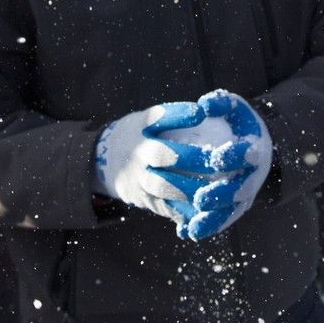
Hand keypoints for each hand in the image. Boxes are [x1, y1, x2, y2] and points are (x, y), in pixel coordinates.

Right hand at [93, 90, 271, 239]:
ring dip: (190, 188)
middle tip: (217, 158)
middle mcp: (138, 152)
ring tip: (216, 189)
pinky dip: (186, 212)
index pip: (158, 117)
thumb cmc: (142, 135)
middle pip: (162, 154)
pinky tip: (207, 211)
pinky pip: (167, 208)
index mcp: (141, 127)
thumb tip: (209, 110)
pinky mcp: (145, 200)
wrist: (106, 162)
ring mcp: (139, 178)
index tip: (201, 112)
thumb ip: (174, 118)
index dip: (179, 114)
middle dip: (191, 157)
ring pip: (163, 186)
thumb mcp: (149, 120)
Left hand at [172, 90, 272, 241]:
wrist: (254, 145)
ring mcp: (245, 195)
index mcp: (255, 151)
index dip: (233, 156)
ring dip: (212, 221)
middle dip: (221, 195)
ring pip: (230, 212)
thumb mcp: (234, 108)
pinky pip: (221, 220)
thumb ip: (221, 104)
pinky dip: (205, 227)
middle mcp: (253, 177)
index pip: (247, 155)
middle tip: (201, 199)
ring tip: (193, 227)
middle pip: (240, 190)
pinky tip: (186, 232)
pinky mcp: (234, 207)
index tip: (217, 157)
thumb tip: (203, 104)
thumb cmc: (238, 123)